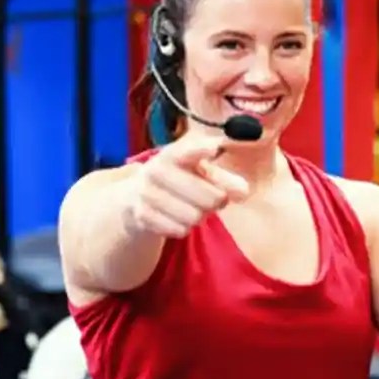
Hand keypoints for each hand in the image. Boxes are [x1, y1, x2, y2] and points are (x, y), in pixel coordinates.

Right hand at [122, 133, 250, 238]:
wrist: (136, 196)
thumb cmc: (180, 179)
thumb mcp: (201, 172)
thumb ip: (226, 180)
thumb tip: (242, 192)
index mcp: (173, 153)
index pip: (188, 150)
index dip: (202, 149)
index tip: (215, 148)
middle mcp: (156, 170)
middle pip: (208, 196)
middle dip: (217, 201)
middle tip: (215, 200)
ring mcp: (146, 193)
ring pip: (194, 216)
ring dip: (199, 217)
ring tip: (193, 209)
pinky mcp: (142, 216)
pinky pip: (179, 230)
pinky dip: (183, 228)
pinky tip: (177, 219)